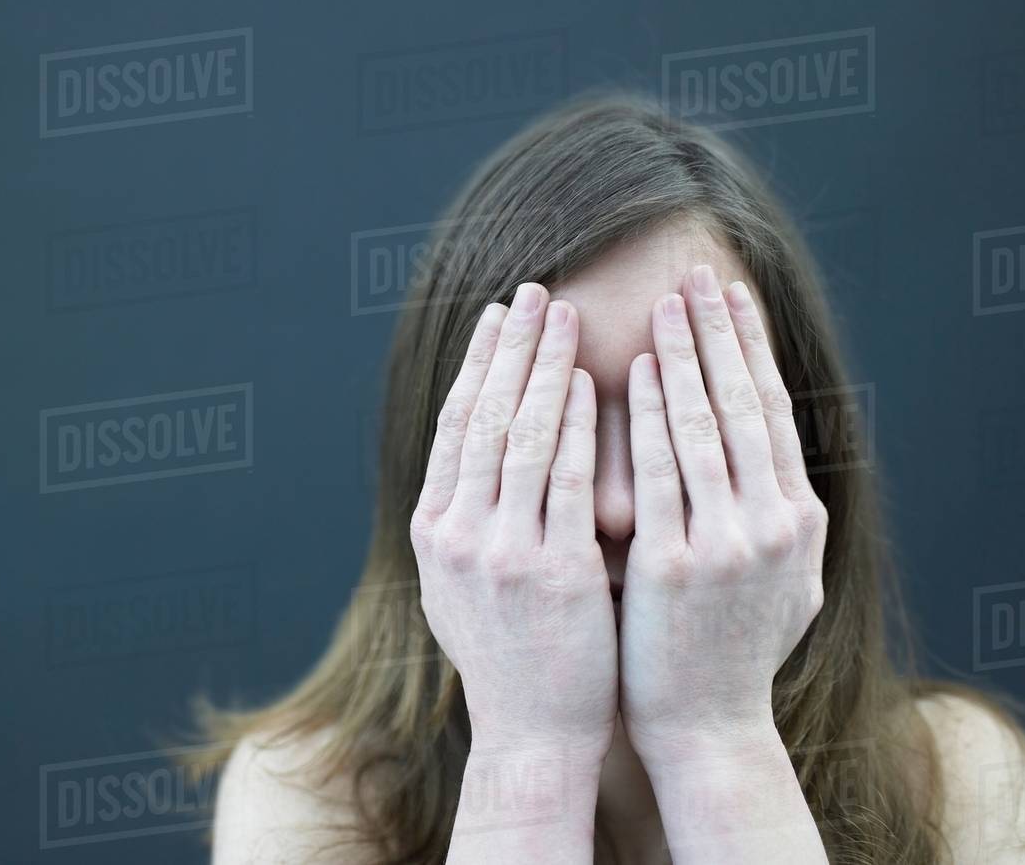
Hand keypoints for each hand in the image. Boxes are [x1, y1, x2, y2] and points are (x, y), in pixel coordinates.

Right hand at [410, 282, 617, 764]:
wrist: (533, 733)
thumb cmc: (507, 655)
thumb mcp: (456, 586)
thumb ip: (459, 520)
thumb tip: (470, 455)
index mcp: (432, 531)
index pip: (455, 425)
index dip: (477, 363)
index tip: (496, 315)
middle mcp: (455, 534)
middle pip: (484, 417)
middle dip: (510, 346)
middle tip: (532, 290)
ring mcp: (501, 553)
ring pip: (522, 437)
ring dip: (544, 368)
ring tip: (563, 315)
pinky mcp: (555, 572)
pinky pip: (569, 482)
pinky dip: (579, 427)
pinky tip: (592, 384)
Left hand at [619, 266, 828, 762]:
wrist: (704, 723)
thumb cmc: (732, 648)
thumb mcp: (782, 579)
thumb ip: (778, 514)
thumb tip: (770, 452)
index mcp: (799, 518)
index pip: (773, 411)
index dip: (752, 349)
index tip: (732, 296)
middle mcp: (774, 523)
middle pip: (745, 404)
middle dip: (720, 333)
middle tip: (696, 273)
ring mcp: (728, 543)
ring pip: (706, 426)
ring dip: (687, 356)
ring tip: (666, 303)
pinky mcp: (676, 564)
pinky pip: (661, 471)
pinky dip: (651, 415)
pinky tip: (638, 370)